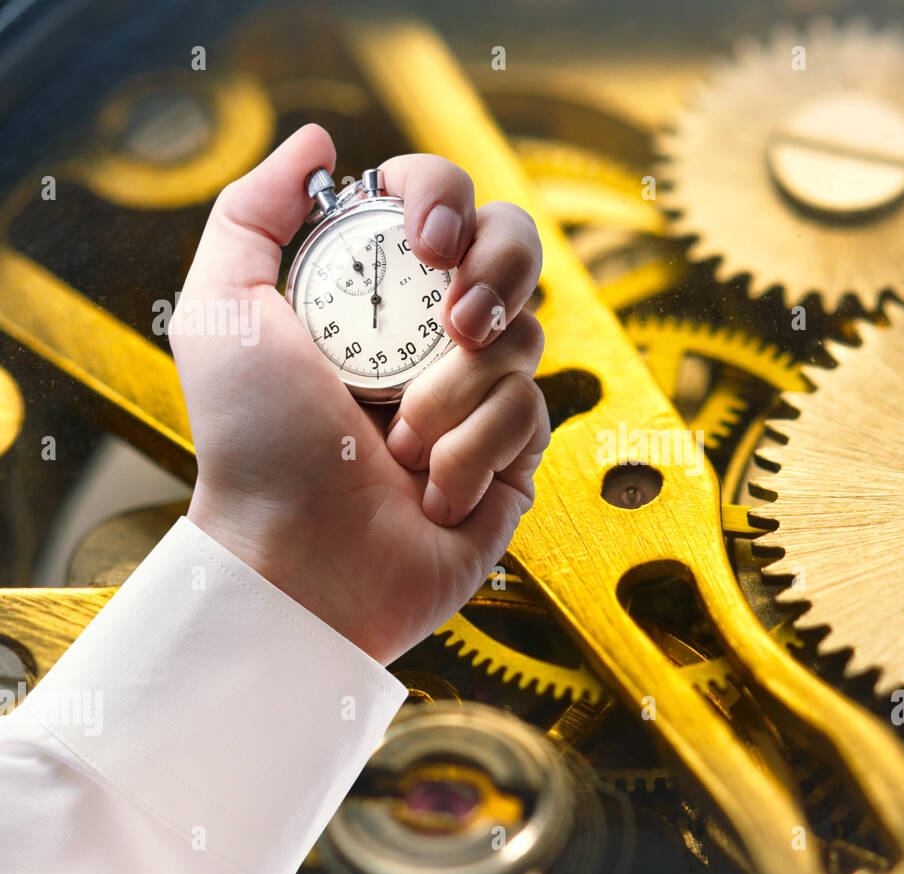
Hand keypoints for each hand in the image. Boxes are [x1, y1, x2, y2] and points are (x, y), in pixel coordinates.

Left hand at [173, 124, 547, 664]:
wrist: (300, 557)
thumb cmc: (255, 446)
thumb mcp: (223, 312)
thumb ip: (254, 213)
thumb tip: (318, 141)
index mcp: (377, 291)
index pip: (444, 202)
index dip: (448, 200)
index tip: (424, 245)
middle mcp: (435, 333)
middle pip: (518, 249)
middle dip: (498, 274)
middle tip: (454, 323)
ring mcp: (481, 394)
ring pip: (526, 338)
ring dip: (454, 394)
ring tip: (400, 443)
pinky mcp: (515, 455)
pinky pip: (534, 414)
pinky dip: (473, 452)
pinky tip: (429, 490)